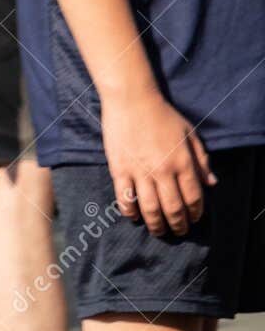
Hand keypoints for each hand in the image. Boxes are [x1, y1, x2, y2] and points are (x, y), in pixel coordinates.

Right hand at [101, 87, 214, 236]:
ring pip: (150, 209)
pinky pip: (125, 199)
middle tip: (178, 231)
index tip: (194, 218)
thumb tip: (211, 183)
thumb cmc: (162, 114)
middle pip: (173, 209)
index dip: (196, 213)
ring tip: (159, 230)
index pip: (194, 198)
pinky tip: (134, 217)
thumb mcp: (189, 133)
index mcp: (183, 162)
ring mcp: (140, 172)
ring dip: (156, 225)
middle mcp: (163, 171)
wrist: (131, 99)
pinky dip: (130, 212)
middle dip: (178, 225)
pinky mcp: (119, 169)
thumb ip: (201, 160)